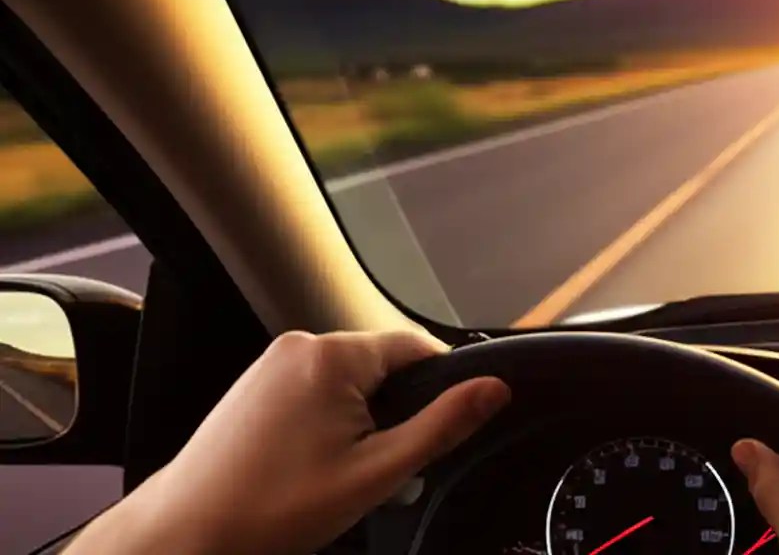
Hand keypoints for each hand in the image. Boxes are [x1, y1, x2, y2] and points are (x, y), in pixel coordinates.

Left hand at [67, 330, 509, 554]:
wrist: (187, 531)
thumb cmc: (273, 507)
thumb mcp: (377, 473)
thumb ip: (443, 426)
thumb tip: (494, 389)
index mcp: (334, 356)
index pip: (417, 348)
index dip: (441, 388)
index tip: (442, 429)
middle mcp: (300, 345)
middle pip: (382, 366)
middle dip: (395, 413)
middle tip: (383, 468)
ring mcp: (272, 362)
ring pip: (349, 380)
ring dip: (362, 420)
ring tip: (343, 474)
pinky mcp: (255, 384)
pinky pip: (315, 388)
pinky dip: (329, 421)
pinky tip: (314, 466)